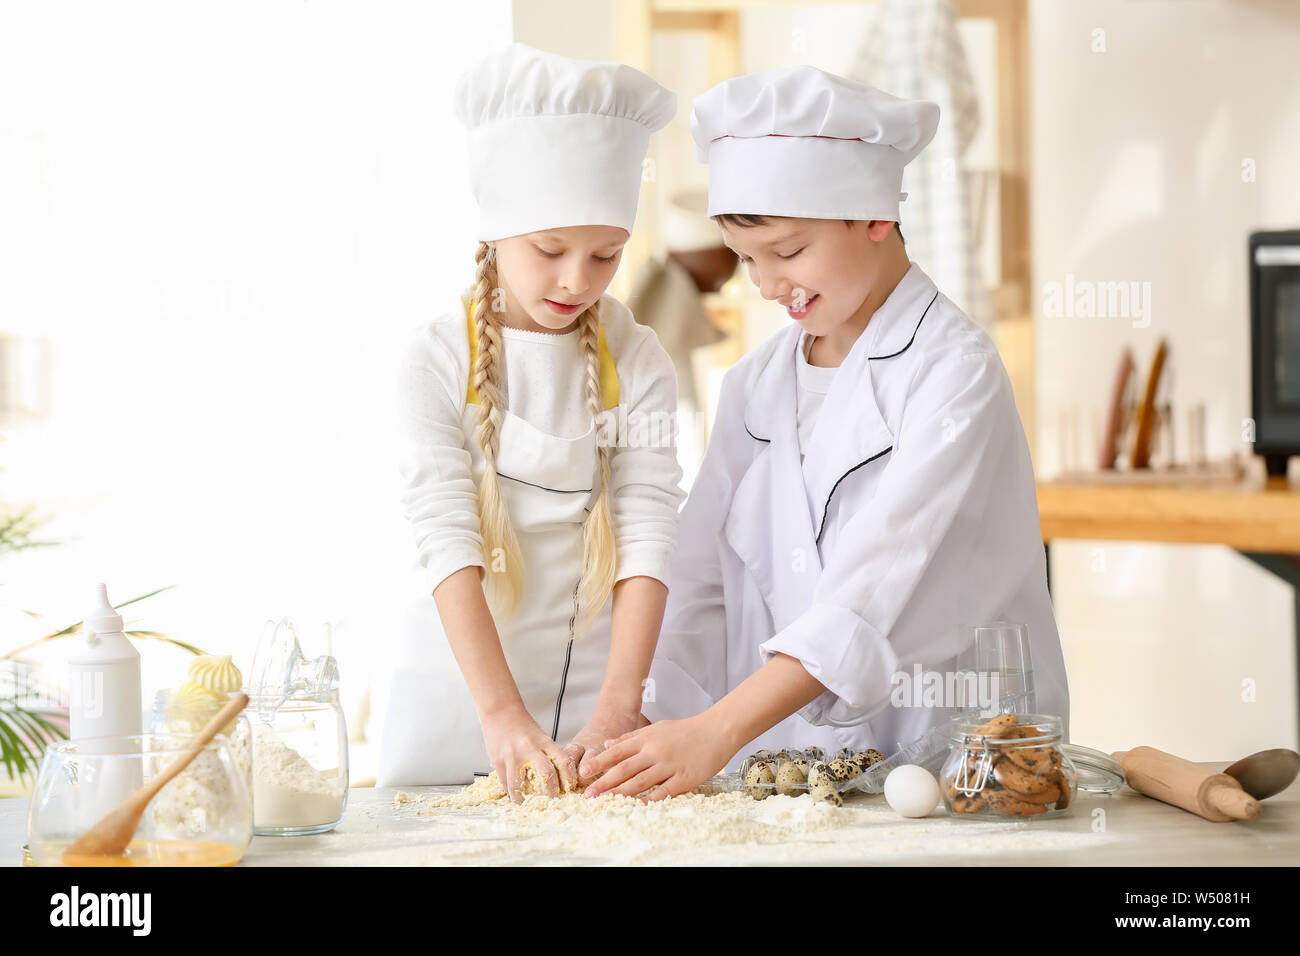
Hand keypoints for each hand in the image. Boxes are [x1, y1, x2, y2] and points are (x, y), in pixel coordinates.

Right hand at [480, 705, 578, 801]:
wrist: (501, 711)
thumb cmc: (523, 726)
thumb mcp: (542, 737)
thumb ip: (549, 755)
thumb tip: (560, 779)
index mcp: (544, 741)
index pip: (564, 762)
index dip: (570, 778)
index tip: (569, 789)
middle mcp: (530, 748)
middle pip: (546, 774)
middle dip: (551, 792)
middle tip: (551, 800)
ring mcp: (512, 756)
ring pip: (520, 785)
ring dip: (525, 798)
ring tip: (529, 802)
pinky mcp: (498, 761)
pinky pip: (505, 784)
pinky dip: (511, 792)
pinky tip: (515, 795)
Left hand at [580, 713, 734, 801]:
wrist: (716, 731)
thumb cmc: (685, 730)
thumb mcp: (656, 728)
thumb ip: (631, 738)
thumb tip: (607, 745)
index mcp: (647, 739)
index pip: (617, 752)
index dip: (599, 763)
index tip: (583, 773)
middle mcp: (655, 752)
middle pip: (624, 769)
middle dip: (604, 782)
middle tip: (588, 794)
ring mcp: (669, 766)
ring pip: (640, 781)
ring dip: (620, 792)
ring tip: (605, 801)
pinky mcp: (684, 778)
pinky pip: (663, 792)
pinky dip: (649, 800)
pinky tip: (637, 806)